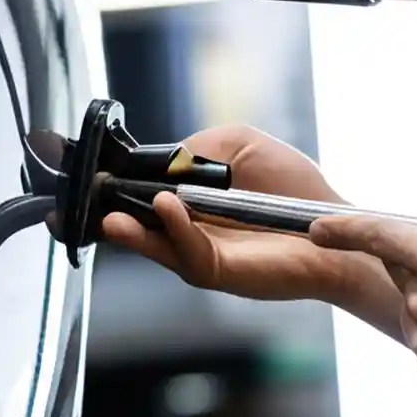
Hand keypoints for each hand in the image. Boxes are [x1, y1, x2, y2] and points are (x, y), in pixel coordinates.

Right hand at [102, 126, 404, 340]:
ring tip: (115, 216)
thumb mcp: (243, 145)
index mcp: (188, 200)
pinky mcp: (219, 271)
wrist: (337, 228)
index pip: (140, 193)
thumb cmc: (294, 188)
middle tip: (79, 204)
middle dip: (108, 214)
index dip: (115, 185)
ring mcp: (199, 253)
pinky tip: (167, 209)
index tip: (90, 173)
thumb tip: (167, 158)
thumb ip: (201, 144)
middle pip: (135, 224)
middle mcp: (186, 229)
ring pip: (155, 244)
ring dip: (134, 230)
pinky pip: (189, 253)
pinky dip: (176, 230)